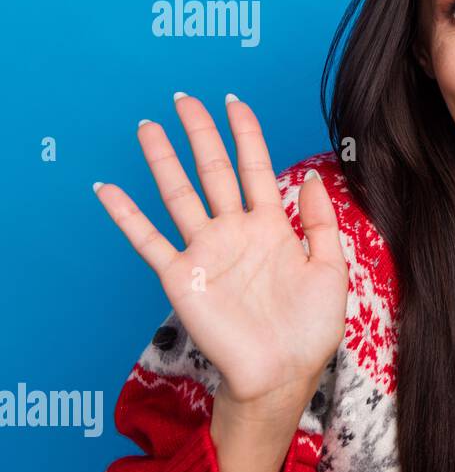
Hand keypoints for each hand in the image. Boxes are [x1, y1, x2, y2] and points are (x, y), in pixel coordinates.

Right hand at [94, 92, 348, 409]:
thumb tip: (312, 177)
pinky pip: (148, 241)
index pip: (255, 168)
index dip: (246, 134)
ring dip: (163, 161)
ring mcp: (206, 252)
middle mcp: (235, 232)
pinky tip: (107, 190)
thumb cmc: (310, 329)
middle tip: (184, 98)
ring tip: (148, 128)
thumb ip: (321, 222)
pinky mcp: (182, 277)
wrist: (283, 373)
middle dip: (200, 134)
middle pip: (213, 172)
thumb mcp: (330, 270)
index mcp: (272, 228)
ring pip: (179, 195)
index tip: (234, 102)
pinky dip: (126, 216)